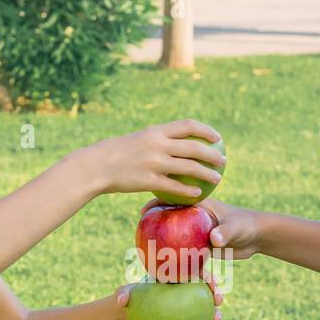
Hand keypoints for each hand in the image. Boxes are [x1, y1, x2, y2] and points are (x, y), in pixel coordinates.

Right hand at [77, 120, 224, 200]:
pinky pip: (175, 187)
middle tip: (223, 160)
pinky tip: (199, 194)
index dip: (206, 130)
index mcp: (155, 131)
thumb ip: (156, 140)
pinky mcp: (148, 180)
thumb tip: (175, 143)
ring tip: (218, 178)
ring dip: (207, 173)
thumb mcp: (137, 140)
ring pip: (188, 167)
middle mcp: (157, 145)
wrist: (96, 166)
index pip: (187, 126)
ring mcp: (153, 163)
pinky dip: (189, 190)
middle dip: (213, 153)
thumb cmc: (116, 154)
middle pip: (193, 147)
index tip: (217, 138)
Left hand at [116, 275, 222, 319]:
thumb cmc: (131, 300)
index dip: (206, 275)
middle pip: (205, 290)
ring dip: (215, 314)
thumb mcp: (125, 294)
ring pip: (205, 310)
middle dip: (216, 294)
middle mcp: (185, 290)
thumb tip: (121, 300)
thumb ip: (123, 293)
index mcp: (176, 277)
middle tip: (219, 300)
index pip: (194, 272)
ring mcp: (187, 307)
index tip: (210, 282)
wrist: (133, 315)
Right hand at [139, 196, 261, 259]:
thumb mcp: (236, 227)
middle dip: (153, 230)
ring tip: (151, 262)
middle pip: (168, 223)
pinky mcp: (201, 248)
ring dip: (165, 252)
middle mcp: (193, 220)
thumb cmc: (247, 224)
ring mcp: (196, 234)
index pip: (172, 201)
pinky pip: (188, 258)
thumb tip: (213, 241)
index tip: (142, 213)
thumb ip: (225, 232)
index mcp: (198, 207)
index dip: (156, 205)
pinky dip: (183, 267)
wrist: (258, 237)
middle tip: (139, 239)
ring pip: (176, 242)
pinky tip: (174, 279)